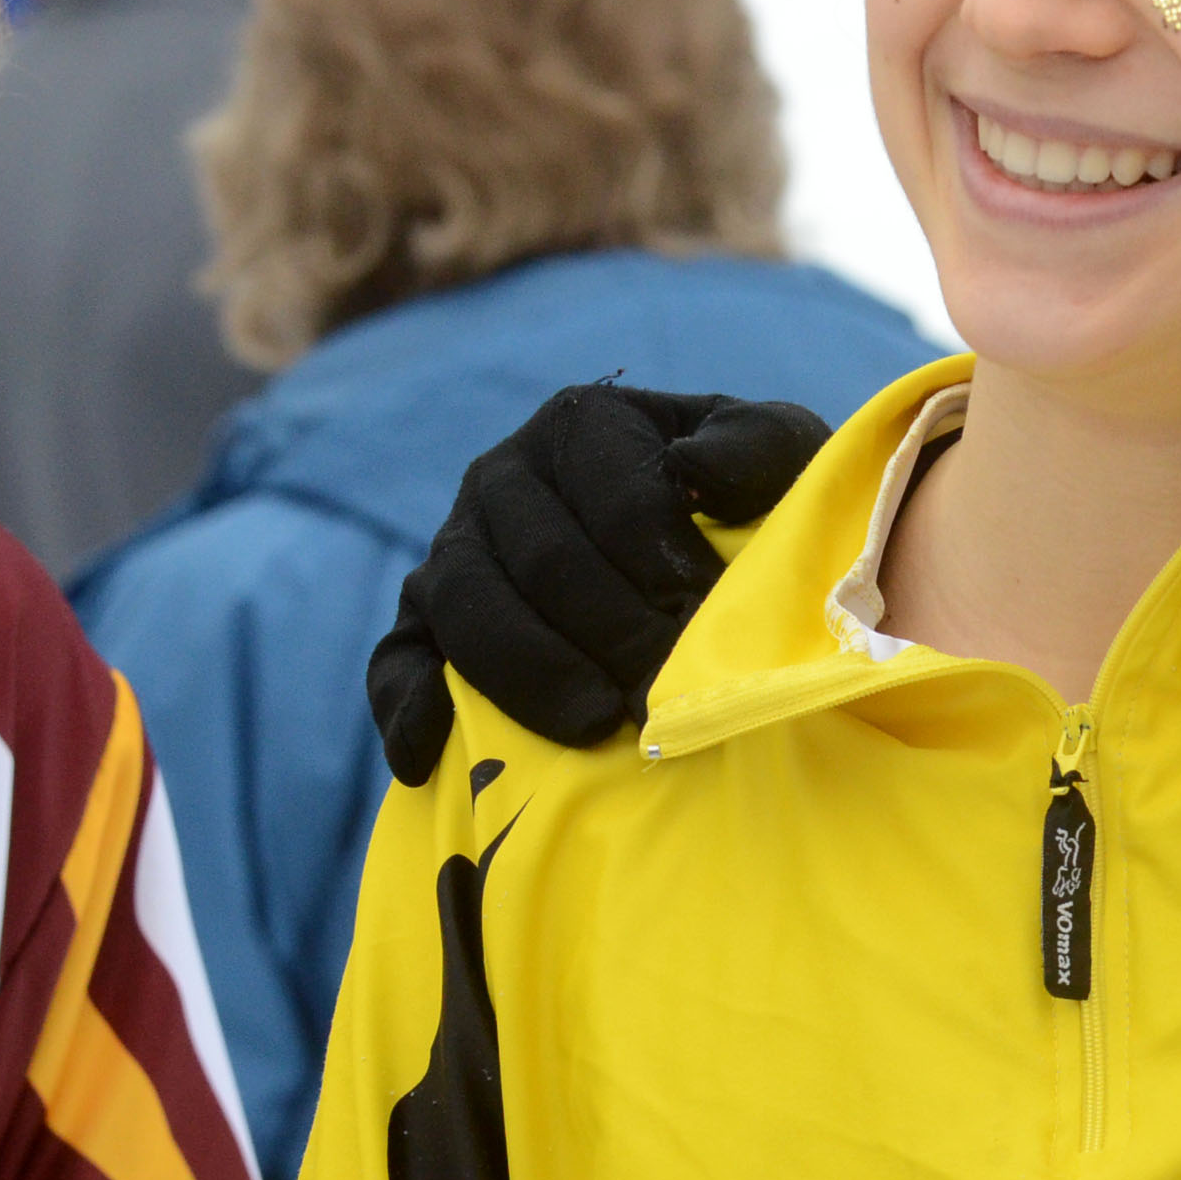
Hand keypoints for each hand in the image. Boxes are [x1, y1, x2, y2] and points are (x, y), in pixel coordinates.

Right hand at [368, 387, 831, 783]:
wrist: (724, 559)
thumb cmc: (755, 502)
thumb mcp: (782, 457)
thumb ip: (755, 445)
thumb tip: (692, 468)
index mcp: (582, 425)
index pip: (612, 495)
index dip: (660, 560)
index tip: (707, 614)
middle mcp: (503, 478)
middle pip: (541, 560)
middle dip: (611, 633)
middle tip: (666, 693)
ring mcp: (456, 549)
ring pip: (467, 608)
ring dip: (532, 674)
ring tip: (598, 726)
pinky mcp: (425, 622)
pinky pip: (398, 660)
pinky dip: (407, 705)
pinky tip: (430, 754)